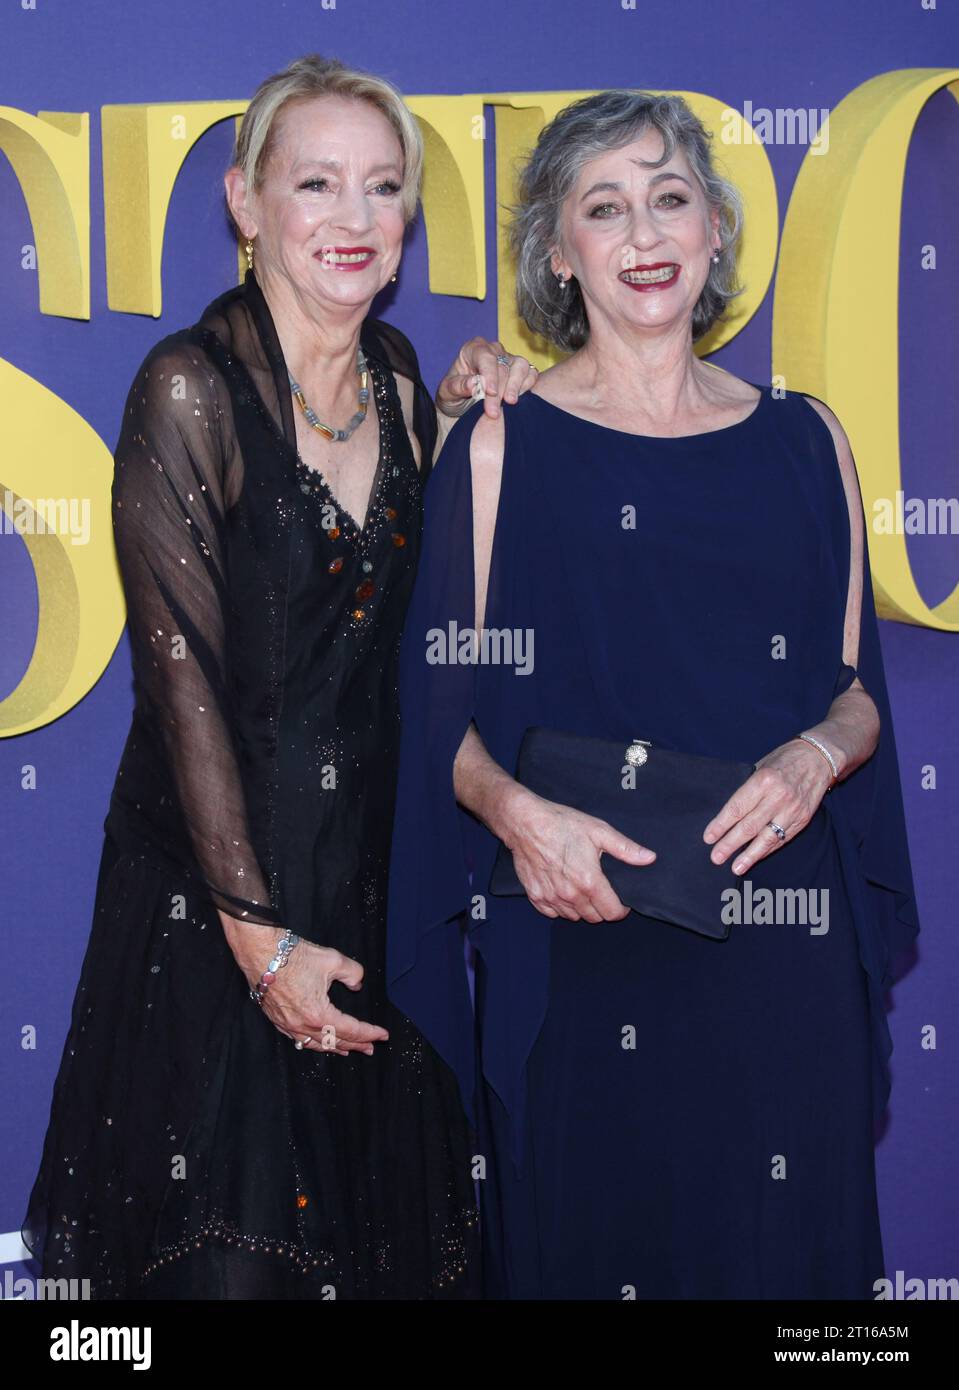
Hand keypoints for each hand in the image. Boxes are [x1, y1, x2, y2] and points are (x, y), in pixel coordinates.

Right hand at [229, 924, 389, 1056]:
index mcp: (319, 1014)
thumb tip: (357, 983)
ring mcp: (287, 1024)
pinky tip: (316, 1041)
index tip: (383, 1034)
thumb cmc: (293, 956)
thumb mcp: (333, 960)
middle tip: (370, 1048)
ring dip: (334, 1047)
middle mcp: (302, 1024)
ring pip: (315, 1044)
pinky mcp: (277, 1019)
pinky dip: (312, 1043)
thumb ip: (353, 973)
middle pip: (334, 1041)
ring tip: (347, 1050)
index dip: (370, 1033)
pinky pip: (298, 1038)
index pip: (351, 1030)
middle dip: (356, 1045)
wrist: (260, 952)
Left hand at [436, 338, 537, 418]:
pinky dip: (527, 386)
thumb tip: (474, 384)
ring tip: (510, 403)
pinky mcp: (522, 371)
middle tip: (493, 412)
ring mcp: (509, 359)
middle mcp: (494, 350)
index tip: (490, 392)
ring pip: (520, 366)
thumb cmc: (454, 395)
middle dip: (499, 391)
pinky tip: (517, 399)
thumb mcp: (447, 392)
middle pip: (502, 367)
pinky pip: (531, 374)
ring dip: (516, 386)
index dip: (490, 375)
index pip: (485, 357)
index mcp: (474, 349)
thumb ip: (458, 386)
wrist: (463, 405)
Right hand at [498, 786, 655, 921]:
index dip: (621, 909)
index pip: (612, 913)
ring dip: (582, 909)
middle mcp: (571, 895)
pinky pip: (554, 913)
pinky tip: (563, 891)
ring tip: (582, 889)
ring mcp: (551, 898)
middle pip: (594, 918)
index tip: (621, 900)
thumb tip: (649, 858)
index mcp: (590, 881)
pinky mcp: (535, 896)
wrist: (525, 823)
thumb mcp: (599, 831)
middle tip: (601, 891)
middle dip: (602, 908)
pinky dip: (561, 908)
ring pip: (574, 917)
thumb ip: (625, 849)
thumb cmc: (562, 824)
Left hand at [702, 739, 836, 876]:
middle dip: (730, 844)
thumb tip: (729, 814)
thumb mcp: (761, 767)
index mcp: (763, 781)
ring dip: (749, 855)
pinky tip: (754, 858)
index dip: (721, 825)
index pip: (737, 808)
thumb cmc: (784, 760)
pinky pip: (781, 839)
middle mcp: (778, 797)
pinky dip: (766, 850)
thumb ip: (748, 790)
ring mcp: (792, 810)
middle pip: (749, 826)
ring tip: (735, 867)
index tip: (709, 837)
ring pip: (767, 838)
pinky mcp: (803, 820)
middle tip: (716, 857)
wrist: (817, 759)